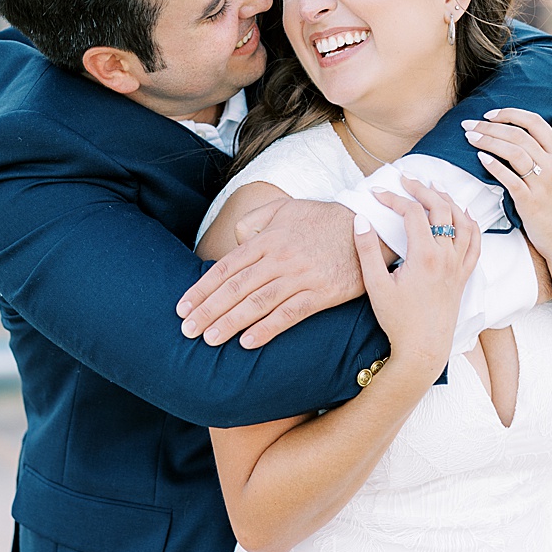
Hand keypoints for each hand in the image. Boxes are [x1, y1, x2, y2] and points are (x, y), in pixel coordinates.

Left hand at [177, 199, 363, 348]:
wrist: (369, 225)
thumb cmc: (323, 220)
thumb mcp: (285, 208)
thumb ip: (256, 221)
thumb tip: (237, 240)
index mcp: (267, 239)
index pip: (226, 268)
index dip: (202, 289)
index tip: (182, 307)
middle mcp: (279, 258)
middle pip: (236, 287)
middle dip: (208, 310)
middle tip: (186, 330)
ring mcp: (301, 276)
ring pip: (257, 302)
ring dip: (229, 322)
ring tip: (208, 339)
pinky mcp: (322, 292)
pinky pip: (290, 313)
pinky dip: (267, 328)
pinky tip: (247, 342)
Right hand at [354, 178, 479, 372]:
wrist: (423, 348)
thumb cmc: (398, 320)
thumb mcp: (375, 285)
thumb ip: (367, 250)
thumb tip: (361, 219)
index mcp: (425, 256)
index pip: (412, 212)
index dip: (393, 198)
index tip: (376, 194)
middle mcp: (447, 256)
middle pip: (440, 208)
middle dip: (422, 189)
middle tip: (406, 180)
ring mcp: (458, 265)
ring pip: (462, 220)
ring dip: (448, 200)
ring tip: (434, 187)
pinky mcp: (464, 275)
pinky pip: (475, 242)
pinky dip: (471, 223)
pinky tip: (463, 213)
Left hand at [463, 109, 551, 262]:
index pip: (535, 123)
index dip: (510, 114)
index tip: (490, 115)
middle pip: (519, 135)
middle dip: (490, 126)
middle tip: (469, 124)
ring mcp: (542, 184)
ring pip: (513, 152)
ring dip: (487, 140)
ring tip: (470, 137)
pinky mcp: (530, 202)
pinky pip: (510, 179)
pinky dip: (494, 166)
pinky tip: (480, 157)